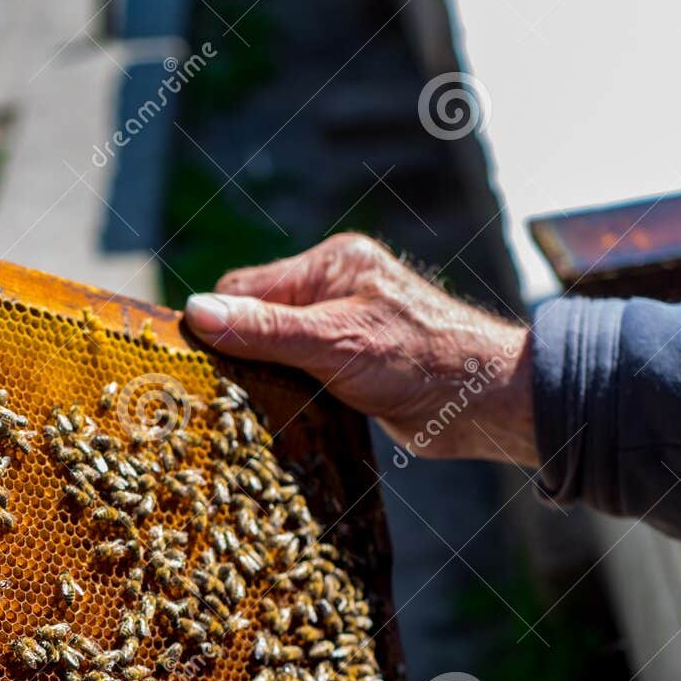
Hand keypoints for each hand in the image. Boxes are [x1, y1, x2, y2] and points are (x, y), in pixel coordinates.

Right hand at [184, 234, 537, 466]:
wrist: (483, 405)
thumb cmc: (419, 359)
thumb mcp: (333, 341)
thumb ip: (265, 329)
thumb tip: (197, 313)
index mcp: (331, 265)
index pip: (246, 287)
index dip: (220, 323)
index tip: (197, 362)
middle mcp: (334, 291)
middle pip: (256, 318)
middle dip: (238, 352)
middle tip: (218, 392)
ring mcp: (341, 330)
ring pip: (273, 350)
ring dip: (260, 378)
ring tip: (242, 408)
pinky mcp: (348, 367)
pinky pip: (296, 374)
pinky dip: (283, 394)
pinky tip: (275, 415)